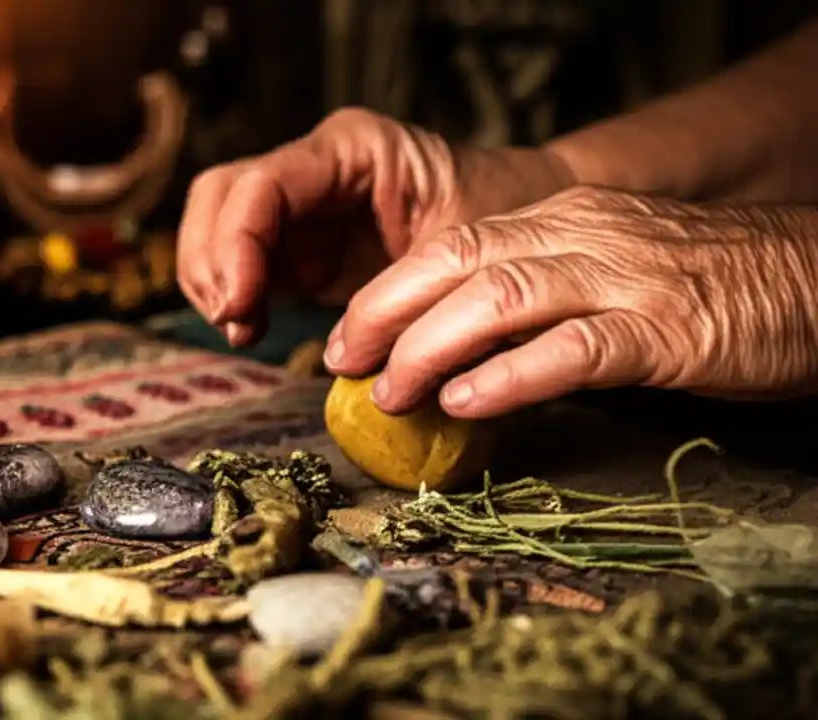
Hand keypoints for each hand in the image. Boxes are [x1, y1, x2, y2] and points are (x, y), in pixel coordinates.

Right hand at [176, 108, 572, 345]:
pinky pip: (235, 261)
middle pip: (220, 195)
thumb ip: (403, 296)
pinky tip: (248, 328)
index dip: (235, 242)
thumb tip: (347, 358)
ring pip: (214, 225)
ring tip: (241, 329)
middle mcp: (312, 168)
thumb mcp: (459, 254)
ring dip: (212, 281)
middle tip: (234, 320)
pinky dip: (230, 295)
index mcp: (352, 148)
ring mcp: (296, 205)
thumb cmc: (500, 225)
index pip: (263, 184)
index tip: (237, 302)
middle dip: (213, 260)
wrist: (521, 230)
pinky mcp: (292, 245)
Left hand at [324, 186, 817, 417]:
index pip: (449, 246)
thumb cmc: (703, 284)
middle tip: (343, 364)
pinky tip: (467, 401)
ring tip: (391, 392)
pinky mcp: (664, 329)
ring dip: (430, 347)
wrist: (815, 277)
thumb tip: (452, 350)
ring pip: (499, 299)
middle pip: (456, 263)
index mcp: (561, 222)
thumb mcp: (604, 269)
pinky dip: (510, 374)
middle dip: (386, 313)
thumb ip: (534, 297)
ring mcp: (622, 279)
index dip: (387, 292)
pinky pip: (572, 348)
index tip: (346, 338)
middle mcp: (581, 238)